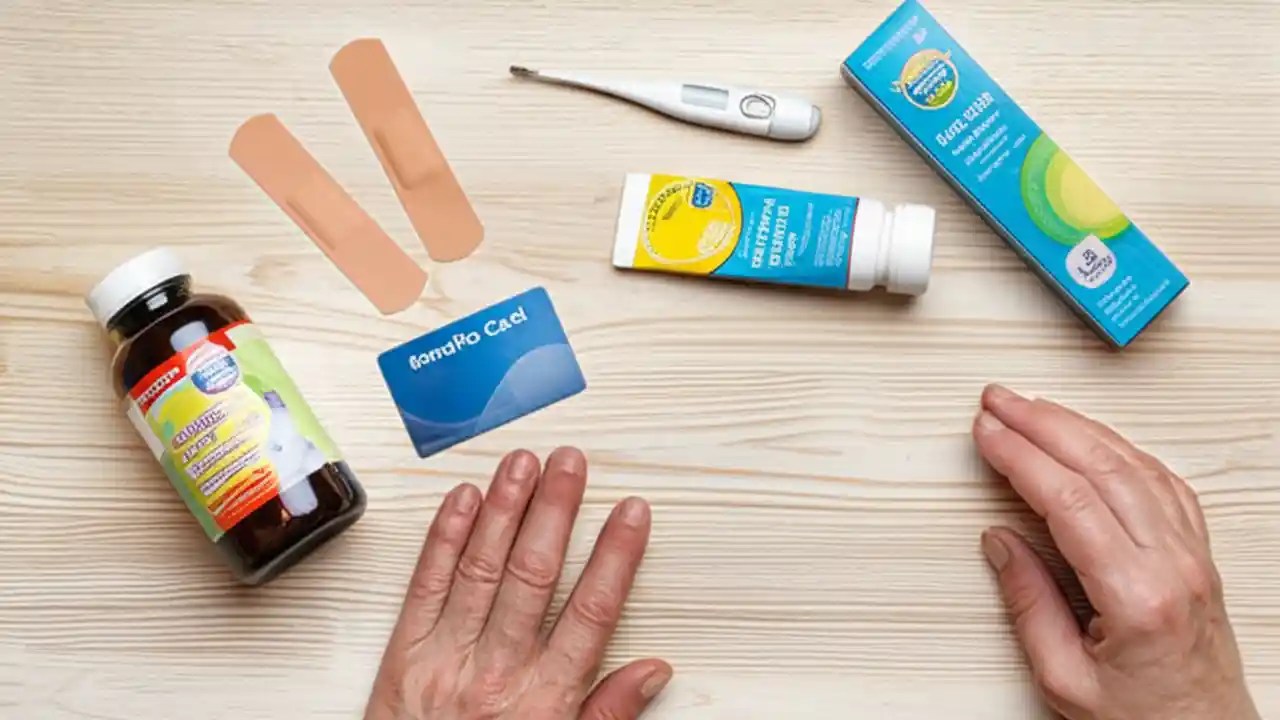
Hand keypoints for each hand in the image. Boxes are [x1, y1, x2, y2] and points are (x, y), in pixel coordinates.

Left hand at [365, 448, 670, 719]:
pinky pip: (425, 585)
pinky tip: (462, 499)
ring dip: (504, 509)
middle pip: (533, 575)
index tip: (631, 514)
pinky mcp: (401, 655)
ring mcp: (444, 659)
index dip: (615, 557)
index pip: (590, 614)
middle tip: (572, 463)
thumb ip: (608, 716)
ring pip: (481, 568)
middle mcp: (495, 674)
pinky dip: (443, 538)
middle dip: (556, 511)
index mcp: (543, 703)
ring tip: (523, 463)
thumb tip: (653, 670)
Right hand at [974, 385, 1258, 719]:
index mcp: (1138, 597)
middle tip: (999, 402)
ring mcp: (1193, 556)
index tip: (988, 432)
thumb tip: (1001, 541)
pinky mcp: (1199, 556)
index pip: (1070, 499)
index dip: (1022, 456)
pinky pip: (1164, 482)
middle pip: (1103, 466)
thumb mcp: (1065, 678)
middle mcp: (1175, 567)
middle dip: (1043, 424)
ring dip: (1079, 427)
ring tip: (1035, 408)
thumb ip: (1029, 603)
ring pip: (1135, 465)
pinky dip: (1122, 449)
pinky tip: (1095, 438)